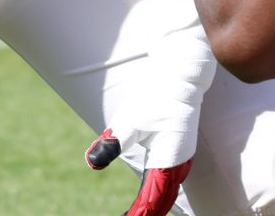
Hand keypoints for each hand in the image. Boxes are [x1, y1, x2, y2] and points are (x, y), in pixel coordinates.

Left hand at [85, 4, 214, 215]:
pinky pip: (170, 180)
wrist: (183, 71)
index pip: (152, 199)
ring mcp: (182, 155)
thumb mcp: (131, 118)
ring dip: (154, 203)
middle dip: (146, 212)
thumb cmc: (157, 94)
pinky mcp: (179, 148)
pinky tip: (150, 192)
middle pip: (163, 200)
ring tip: (138, 212)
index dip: (138, 213)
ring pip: (168, 190)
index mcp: (169, 158)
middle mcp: (179, 162)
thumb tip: (92, 162)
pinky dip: (159, 192)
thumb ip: (113, 143)